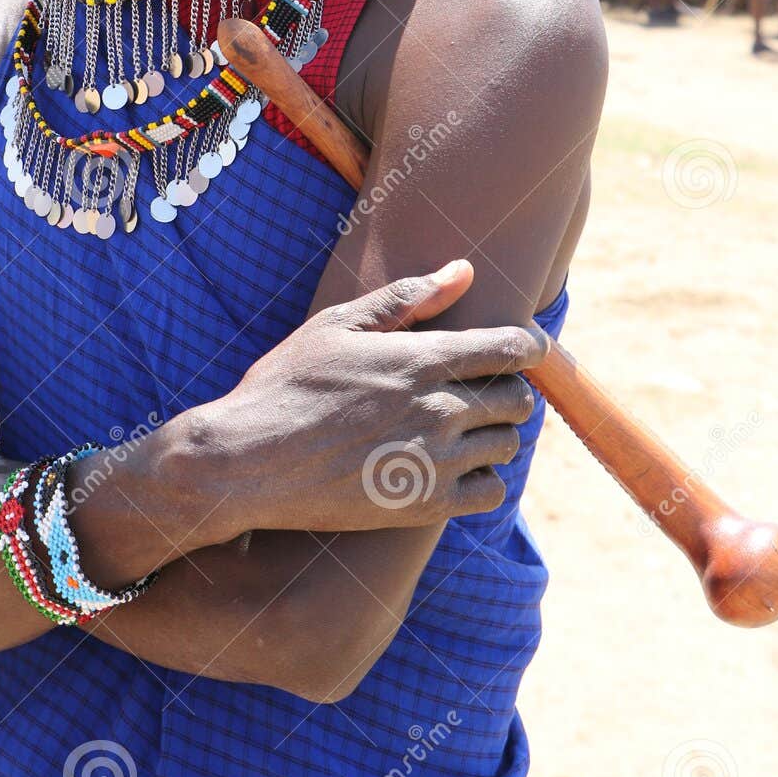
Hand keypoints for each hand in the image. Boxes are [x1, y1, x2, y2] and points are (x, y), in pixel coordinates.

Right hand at [210, 262, 548, 533]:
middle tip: (481, 390)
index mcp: (421, 359)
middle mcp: (438, 409)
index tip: (523, 349)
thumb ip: (407, 298)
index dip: (529, 347)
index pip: (512, 349)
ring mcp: (434, 461)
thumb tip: (465, 270)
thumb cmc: (288, 384)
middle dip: (508, 390)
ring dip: (494, 434)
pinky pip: (490, 494)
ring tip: (460, 429)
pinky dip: (481, 480)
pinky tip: (451, 468)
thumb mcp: (339, 325)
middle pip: (519, 399)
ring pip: (506, 446)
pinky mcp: (424, 506)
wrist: (248, 462)